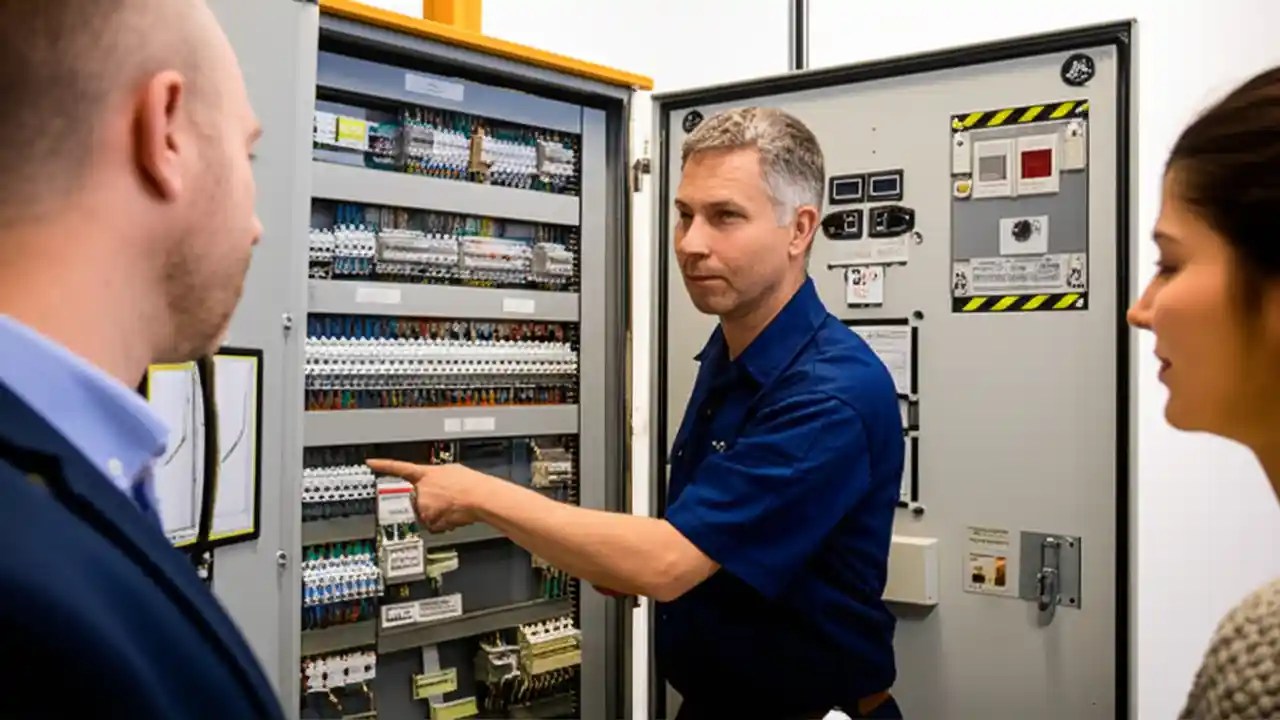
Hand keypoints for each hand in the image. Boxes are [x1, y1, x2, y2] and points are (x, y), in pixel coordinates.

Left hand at [365, 460, 491, 532]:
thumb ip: (436, 476)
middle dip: (428, 500)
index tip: (369, 463)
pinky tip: (452, 515)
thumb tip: (435, 481)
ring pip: (424, 513)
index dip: (382, 465)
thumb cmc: (471, 484)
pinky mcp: (429, 521)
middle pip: (416, 498)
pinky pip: (431, 525)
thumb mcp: (451, 471)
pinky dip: (440, 523)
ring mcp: (423, 506)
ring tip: (453, 506)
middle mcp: (420, 490)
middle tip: (446, 498)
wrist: (479, 497)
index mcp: (425, 474)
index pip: (399, 467)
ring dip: (436, 512)